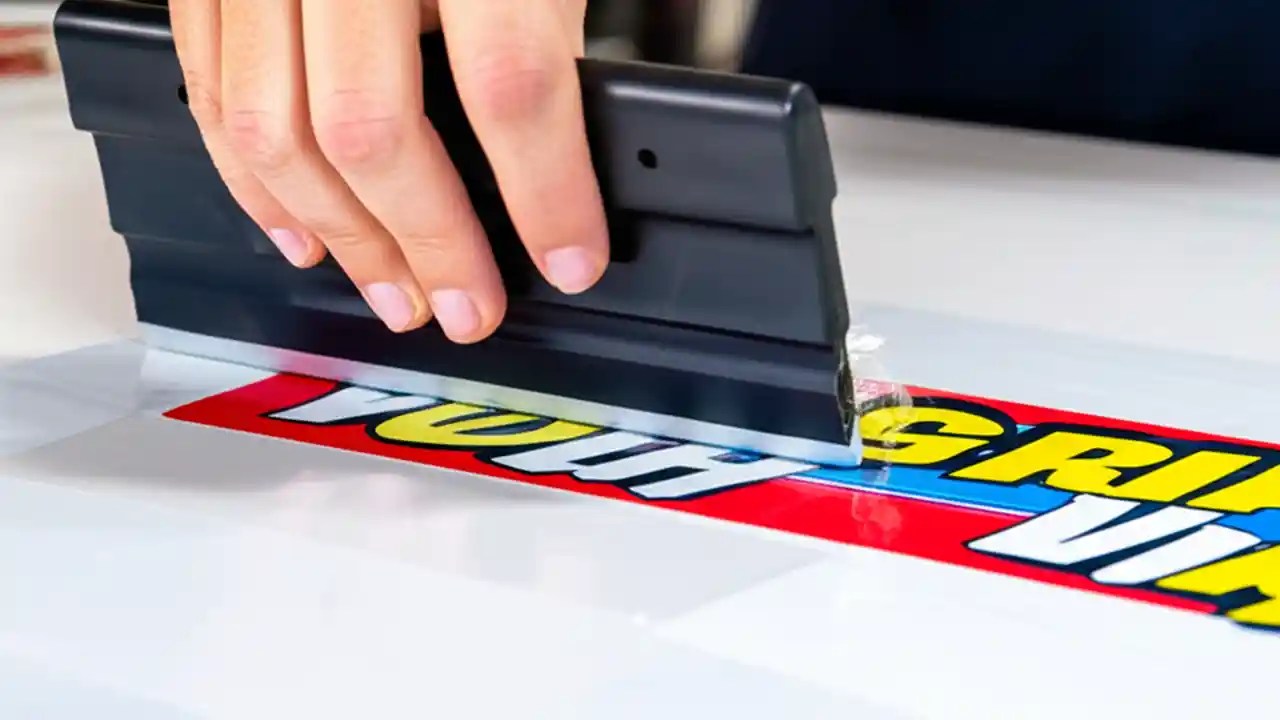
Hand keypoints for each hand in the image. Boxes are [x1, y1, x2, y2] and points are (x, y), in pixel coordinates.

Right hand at [170, 0, 608, 342]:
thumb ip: (546, 18)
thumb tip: (568, 154)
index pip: (508, 82)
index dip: (544, 192)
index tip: (570, 256)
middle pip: (372, 127)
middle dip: (427, 243)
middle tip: (468, 304)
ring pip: (275, 130)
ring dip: (342, 236)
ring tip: (395, 291)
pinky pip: (212, 92)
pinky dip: (253, 181)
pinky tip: (302, 230)